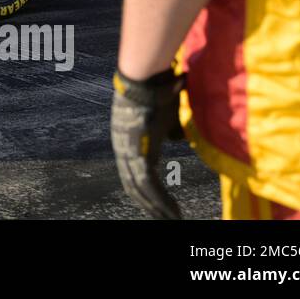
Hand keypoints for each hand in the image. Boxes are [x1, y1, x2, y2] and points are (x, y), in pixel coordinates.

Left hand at [110, 68, 184, 219]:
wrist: (147, 78)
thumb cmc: (159, 90)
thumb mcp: (165, 114)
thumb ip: (169, 129)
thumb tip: (176, 138)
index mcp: (127, 140)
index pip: (132, 174)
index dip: (145, 192)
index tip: (157, 206)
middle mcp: (123, 148)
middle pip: (134, 186)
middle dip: (150, 206)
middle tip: (165, 220)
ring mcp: (128, 150)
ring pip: (141, 189)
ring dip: (157, 208)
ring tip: (172, 220)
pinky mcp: (138, 151)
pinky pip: (148, 183)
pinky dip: (161, 200)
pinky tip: (172, 212)